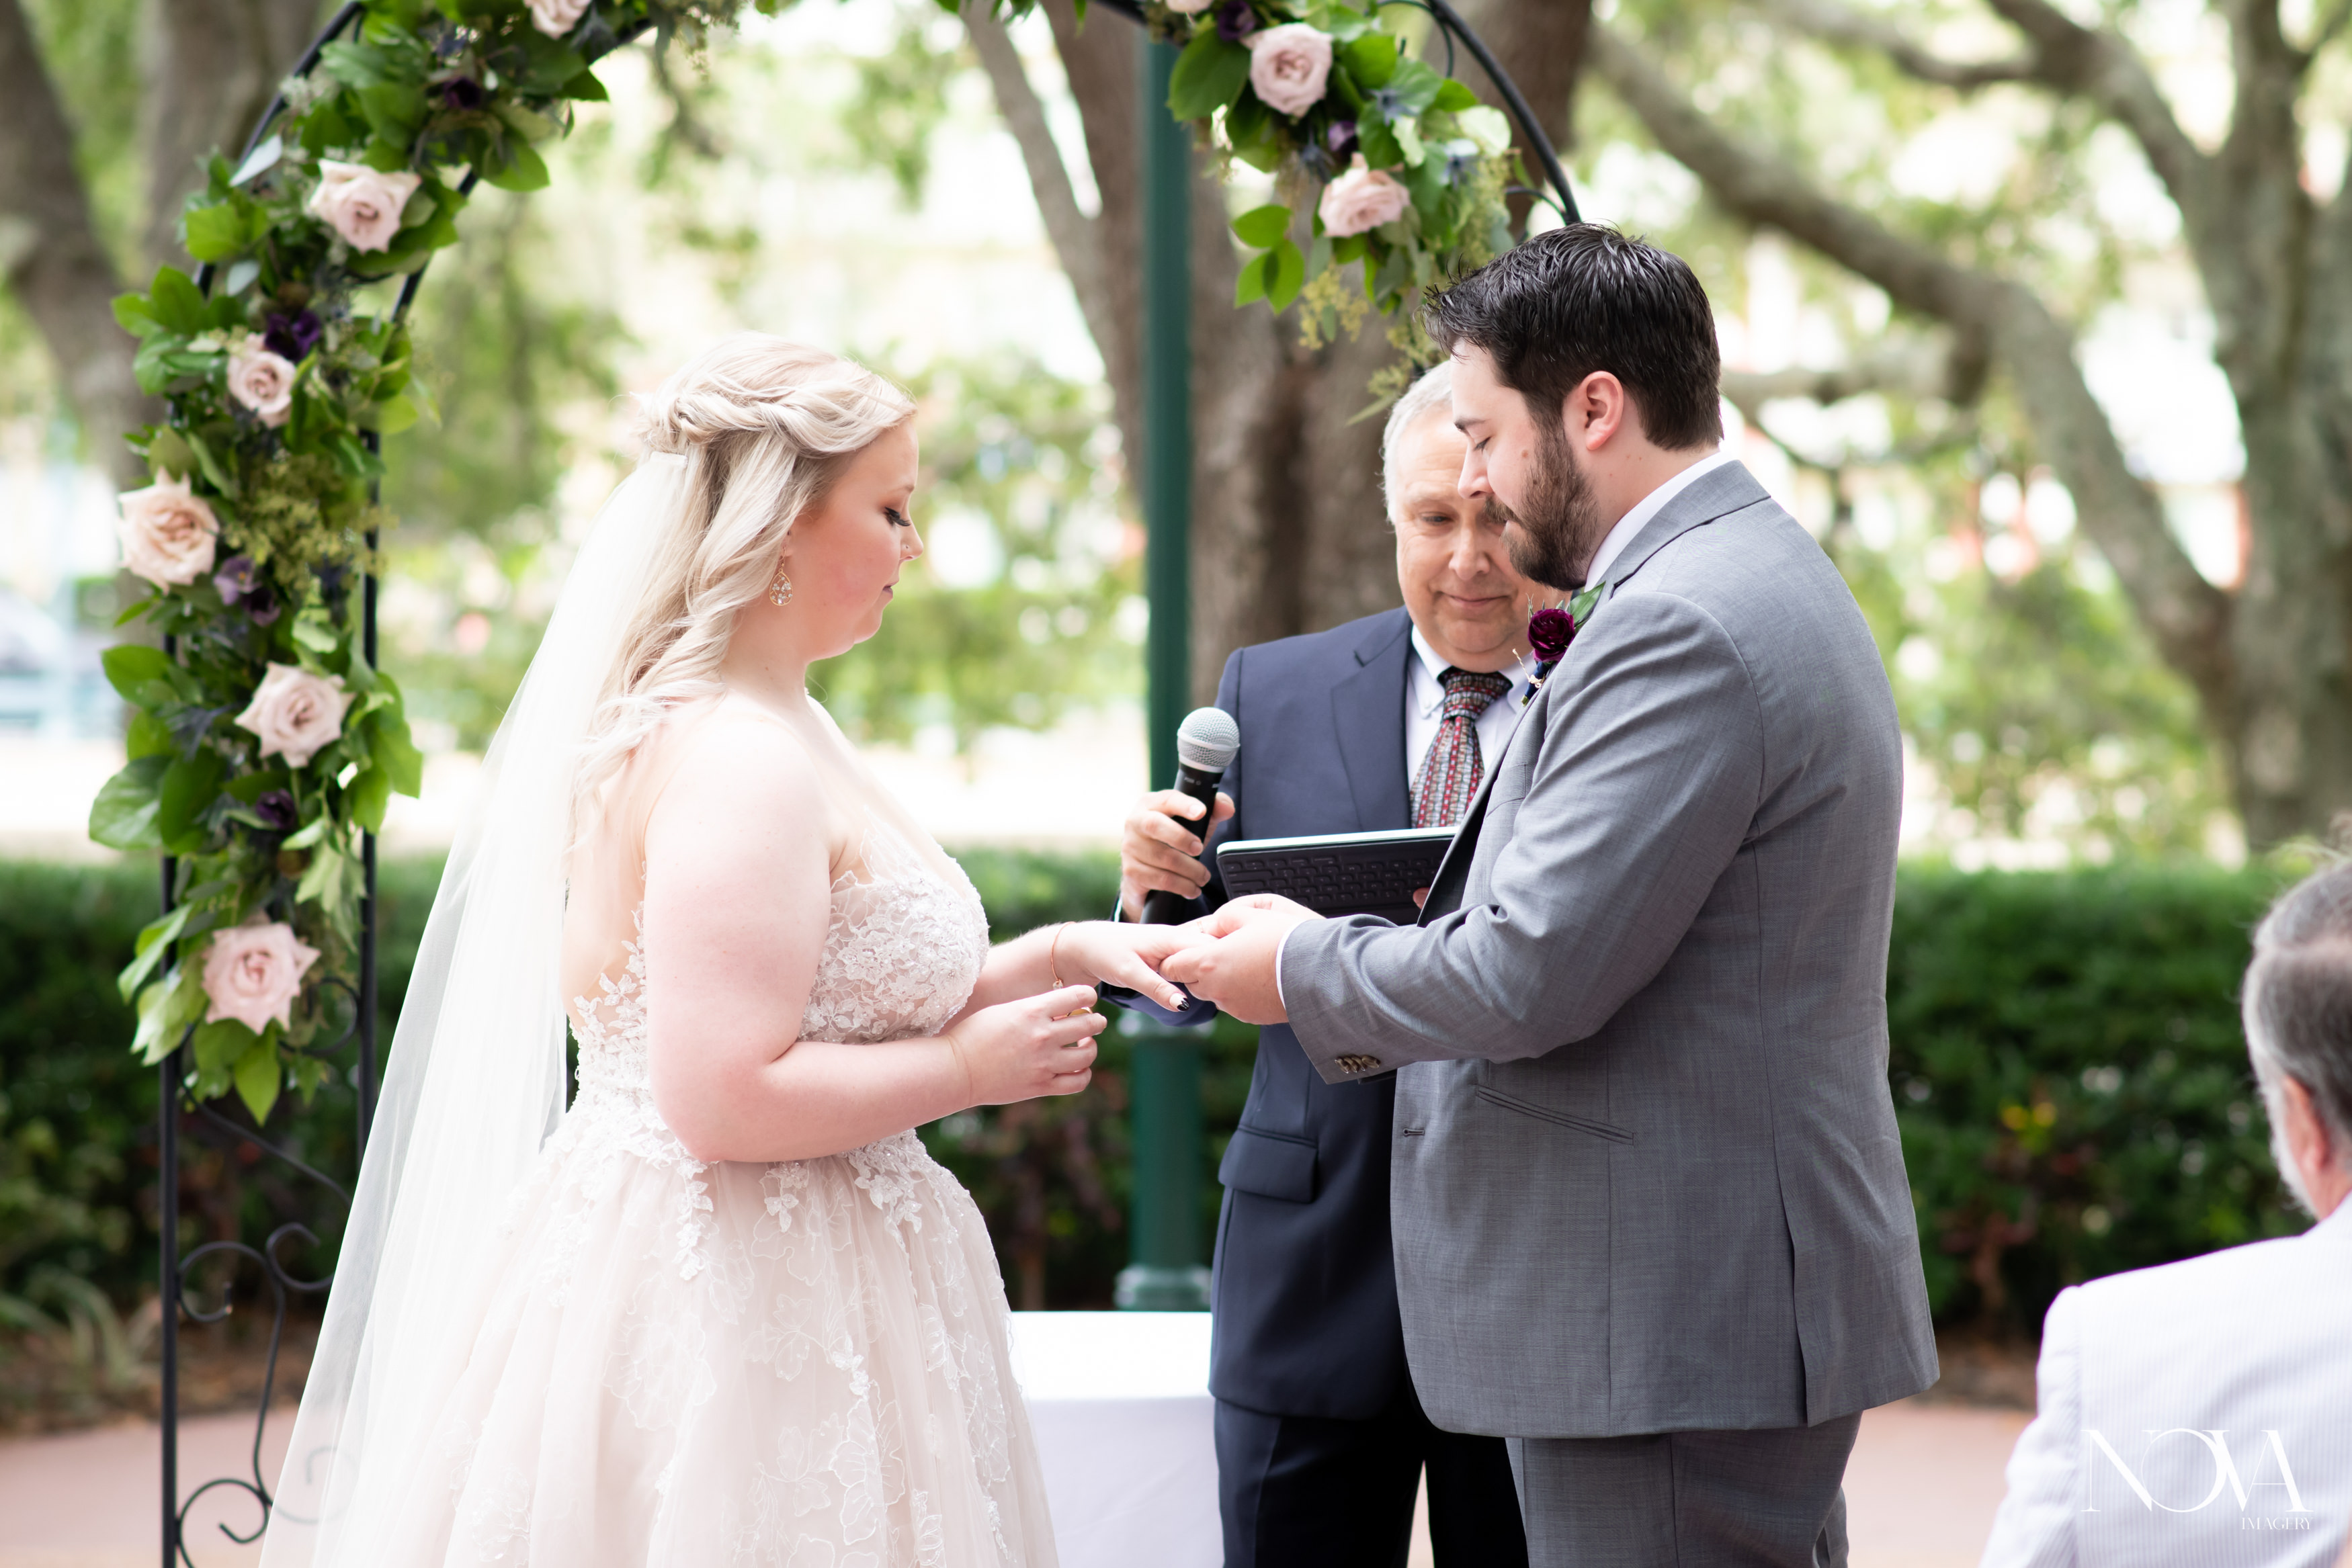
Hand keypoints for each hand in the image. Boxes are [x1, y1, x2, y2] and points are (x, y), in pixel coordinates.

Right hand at [946, 986, 1104, 1103]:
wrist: (956, 1070)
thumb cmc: (975, 1035)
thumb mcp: (1006, 1011)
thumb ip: (1036, 1009)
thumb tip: (1064, 1010)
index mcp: (1032, 1010)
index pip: (1080, 995)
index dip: (1088, 996)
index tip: (1085, 1000)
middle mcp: (1043, 1036)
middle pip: (1091, 1024)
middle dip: (1095, 1021)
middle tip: (1091, 1021)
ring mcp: (1044, 1063)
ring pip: (1089, 1054)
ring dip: (1091, 1047)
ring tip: (1084, 1045)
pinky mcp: (1041, 1086)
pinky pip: (1078, 1081)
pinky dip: (1084, 1073)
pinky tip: (1076, 1067)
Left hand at [1053, 920, 1210, 1012]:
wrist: (1084, 946)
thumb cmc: (1104, 953)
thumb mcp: (1130, 973)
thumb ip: (1158, 989)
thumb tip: (1184, 1006)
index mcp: (1173, 936)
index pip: (1213, 946)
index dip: (1222, 964)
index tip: (1224, 986)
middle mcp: (1177, 937)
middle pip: (1214, 950)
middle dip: (1221, 969)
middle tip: (1223, 992)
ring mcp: (1174, 945)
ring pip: (1204, 956)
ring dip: (1210, 972)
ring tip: (1215, 991)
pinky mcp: (1169, 954)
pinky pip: (1192, 961)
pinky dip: (1197, 973)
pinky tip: (1199, 988)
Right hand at [1119, 788, 1235, 918]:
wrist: (1146, 871)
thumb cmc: (1171, 839)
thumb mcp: (1194, 823)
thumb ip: (1214, 810)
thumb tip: (1226, 808)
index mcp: (1151, 804)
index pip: (1167, 799)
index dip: (1184, 805)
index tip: (1201, 812)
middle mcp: (1135, 822)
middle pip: (1155, 825)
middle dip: (1182, 838)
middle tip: (1200, 849)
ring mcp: (1130, 847)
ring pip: (1163, 858)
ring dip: (1190, 870)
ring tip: (1203, 876)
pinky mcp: (1131, 871)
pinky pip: (1161, 880)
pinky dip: (1182, 886)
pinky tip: (1192, 889)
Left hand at [1159, 895, 1320, 1025]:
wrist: (1319, 969)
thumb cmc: (1287, 938)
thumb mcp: (1252, 914)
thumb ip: (1225, 917)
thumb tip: (1215, 924)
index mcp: (1209, 963)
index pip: (1172, 966)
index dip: (1176, 956)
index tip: (1187, 949)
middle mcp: (1217, 990)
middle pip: (1191, 982)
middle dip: (1198, 968)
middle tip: (1220, 951)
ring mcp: (1234, 1007)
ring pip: (1214, 994)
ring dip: (1220, 981)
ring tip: (1245, 963)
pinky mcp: (1252, 1016)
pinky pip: (1235, 1004)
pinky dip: (1240, 992)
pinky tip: (1260, 978)